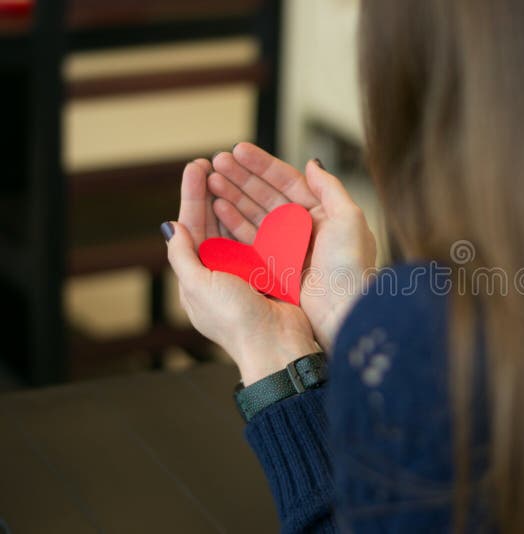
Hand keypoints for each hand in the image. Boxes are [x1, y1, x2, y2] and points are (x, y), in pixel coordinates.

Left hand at [166, 160, 317, 384]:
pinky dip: (256, 216)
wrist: (275, 343)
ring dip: (232, 198)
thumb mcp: (199, 286)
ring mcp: (244, 269)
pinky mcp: (269, 269)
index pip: (190, 226)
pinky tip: (257, 196)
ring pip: (235, 225)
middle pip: (211, 222)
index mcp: (197, 275)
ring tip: (232, 172)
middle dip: (211, 191)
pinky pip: (259, 236)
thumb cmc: (235, 319)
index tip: (196, 167)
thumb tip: (170, 227)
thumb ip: (184, 256)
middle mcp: (219, 270)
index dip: (192, 195)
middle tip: (214, 160)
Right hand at [208, 144, 376, 351]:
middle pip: (267, 195)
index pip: (287, 181)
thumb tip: (311, 163)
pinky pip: (250, 238)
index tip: (237, 150)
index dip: (262, 165)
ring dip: (232, 195)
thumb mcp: (348, 218)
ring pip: (254, 214)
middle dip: (241, 177)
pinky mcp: (274, 265)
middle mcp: (303, 227)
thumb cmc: (350, 265)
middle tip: (216, 161)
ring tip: (211, 179)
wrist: (343, 310)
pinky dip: (233, 222)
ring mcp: (287, 246)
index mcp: (323, 212)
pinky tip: (217, 206)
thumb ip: (330, 187)